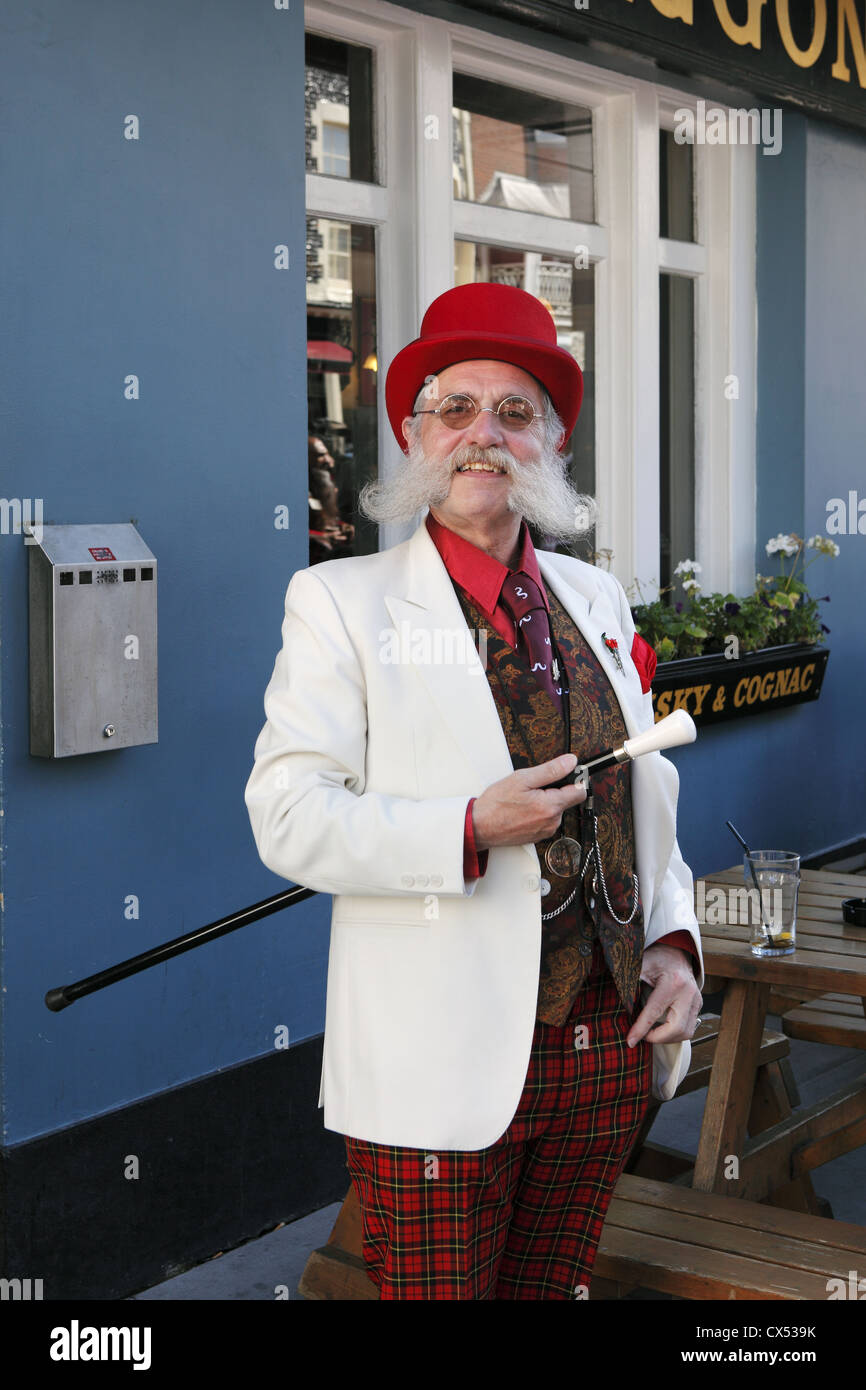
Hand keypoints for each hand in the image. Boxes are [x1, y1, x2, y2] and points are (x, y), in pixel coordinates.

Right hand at [471, 754, 586, 850]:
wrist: (479, 826)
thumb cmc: (496, 804)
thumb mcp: (522, 779)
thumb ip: (550, 770)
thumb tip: (570, 762)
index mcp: (551, 806)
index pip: (580, 792)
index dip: (575, 779)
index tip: (568, 774)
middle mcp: (552, 822)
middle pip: (566, 801)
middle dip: (554, 791)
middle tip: (533, 787)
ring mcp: (545, 831)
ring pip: (555, 811)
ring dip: (545, 803)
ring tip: (524, 800)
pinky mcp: (538, 837)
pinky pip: (546, 821)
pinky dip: (538, 813)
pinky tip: (523, 810)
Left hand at [626, 943, 701, 1047]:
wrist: (676, 952)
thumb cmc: (657, 958)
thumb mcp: (641, 964)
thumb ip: (629, 979)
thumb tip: (614, 996)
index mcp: (673, 982)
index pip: (655, 1012)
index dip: (641, 1029)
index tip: (630, 1041)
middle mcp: (688, 993)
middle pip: (676, 1028)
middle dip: (657, 1038)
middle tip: (642, 1037)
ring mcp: (697, 1000)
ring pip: (685, 1032)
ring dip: (667, 1038)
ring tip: (651, 1033)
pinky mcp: (699, 1005)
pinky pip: (689, 1028)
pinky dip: (675, 1034)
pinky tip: (662, 1029)